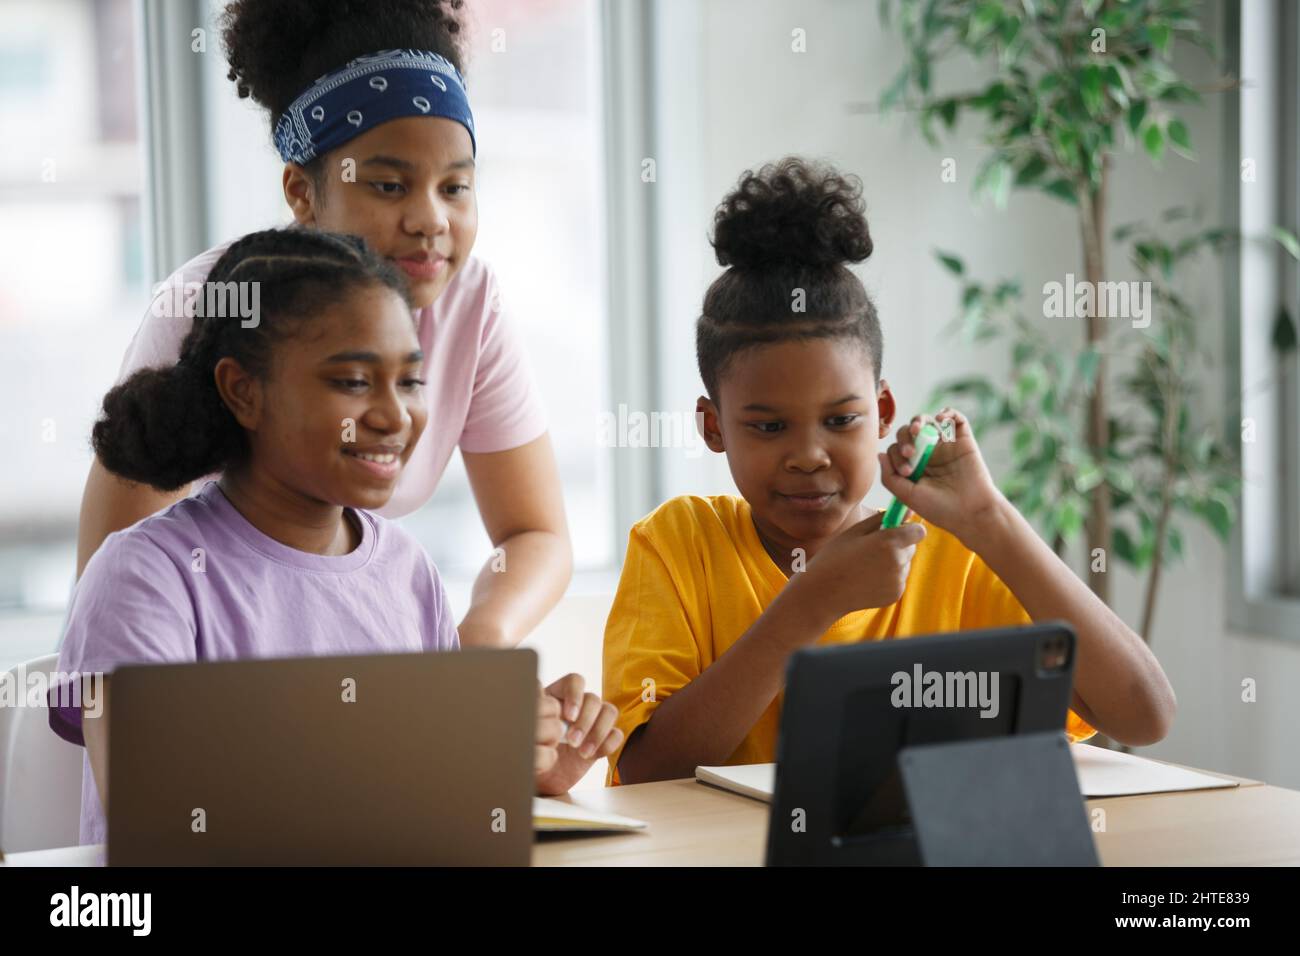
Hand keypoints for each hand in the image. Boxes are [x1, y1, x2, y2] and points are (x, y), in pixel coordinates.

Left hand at [533, 673, 623, 795]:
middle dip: (585, 722)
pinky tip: (593, 756)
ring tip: (583, 753)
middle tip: (572, 742)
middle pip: (593, 698)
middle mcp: (579, 705)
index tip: (568, 717)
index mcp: (559, 696)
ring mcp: (593, 721)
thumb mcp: (529, 731)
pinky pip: (616, 733)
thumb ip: (534, 709)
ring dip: (598, 732)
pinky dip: (608, 744)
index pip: (574, 681)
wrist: (542, 779)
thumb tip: (535, 689)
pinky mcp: (603, 740)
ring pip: (609, 711)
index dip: (575, 695)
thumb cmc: (533, 752)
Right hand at [794, 508, 926, 622]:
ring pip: (905, 564)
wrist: (823, 593)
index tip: (894, 530)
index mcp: (888, 542)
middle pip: (911, 547)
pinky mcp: (896, 594)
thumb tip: (907, 510)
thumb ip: (883, 518)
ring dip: (893, 562)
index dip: (908, 529)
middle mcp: (898, 562)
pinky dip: (888, 577)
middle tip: (872, 549)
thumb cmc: (835, 557)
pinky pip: (899, 579)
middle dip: (898, 545)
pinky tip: (867, 579)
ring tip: (866, 566)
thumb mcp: (855, 531)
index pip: (918, 531)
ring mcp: (898, 580)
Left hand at [878, 407, 1006, 547]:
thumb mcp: (907, 495)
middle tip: (910, 453)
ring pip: (927, 421)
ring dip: (918, 421)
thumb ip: (890, 477)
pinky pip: (956, 418)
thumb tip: (880, 454)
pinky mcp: (963, 440)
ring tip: (917, 430)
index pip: (896, 449)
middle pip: (908, 433)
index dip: (896, 455)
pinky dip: (948, 413)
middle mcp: (927, 453)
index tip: (907, 472)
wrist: (971, 512)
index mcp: (913, 465)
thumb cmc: (940, 508)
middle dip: (904, 439)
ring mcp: (945, 445)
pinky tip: (941, 419)